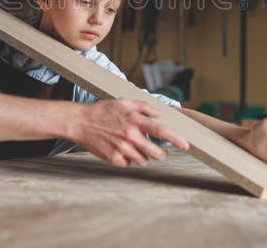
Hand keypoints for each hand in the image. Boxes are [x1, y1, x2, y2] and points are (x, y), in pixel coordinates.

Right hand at [70, 99, 188, 166]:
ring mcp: (122, 149)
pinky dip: (128, 158)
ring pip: (143, 160)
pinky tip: (121, 149)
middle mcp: (130, 136)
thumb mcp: (123, 102)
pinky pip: (129, 163)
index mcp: (134, 121)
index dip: (176, 139)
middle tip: (158, 150)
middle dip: (160, 153)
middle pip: (156, 153)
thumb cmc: (102, 111)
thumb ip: (144, 107)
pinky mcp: (114, 159)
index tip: (186, 145)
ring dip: (143, 155)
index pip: (161, 131)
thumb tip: (159, 113)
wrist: (80, 123)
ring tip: (133, 146)